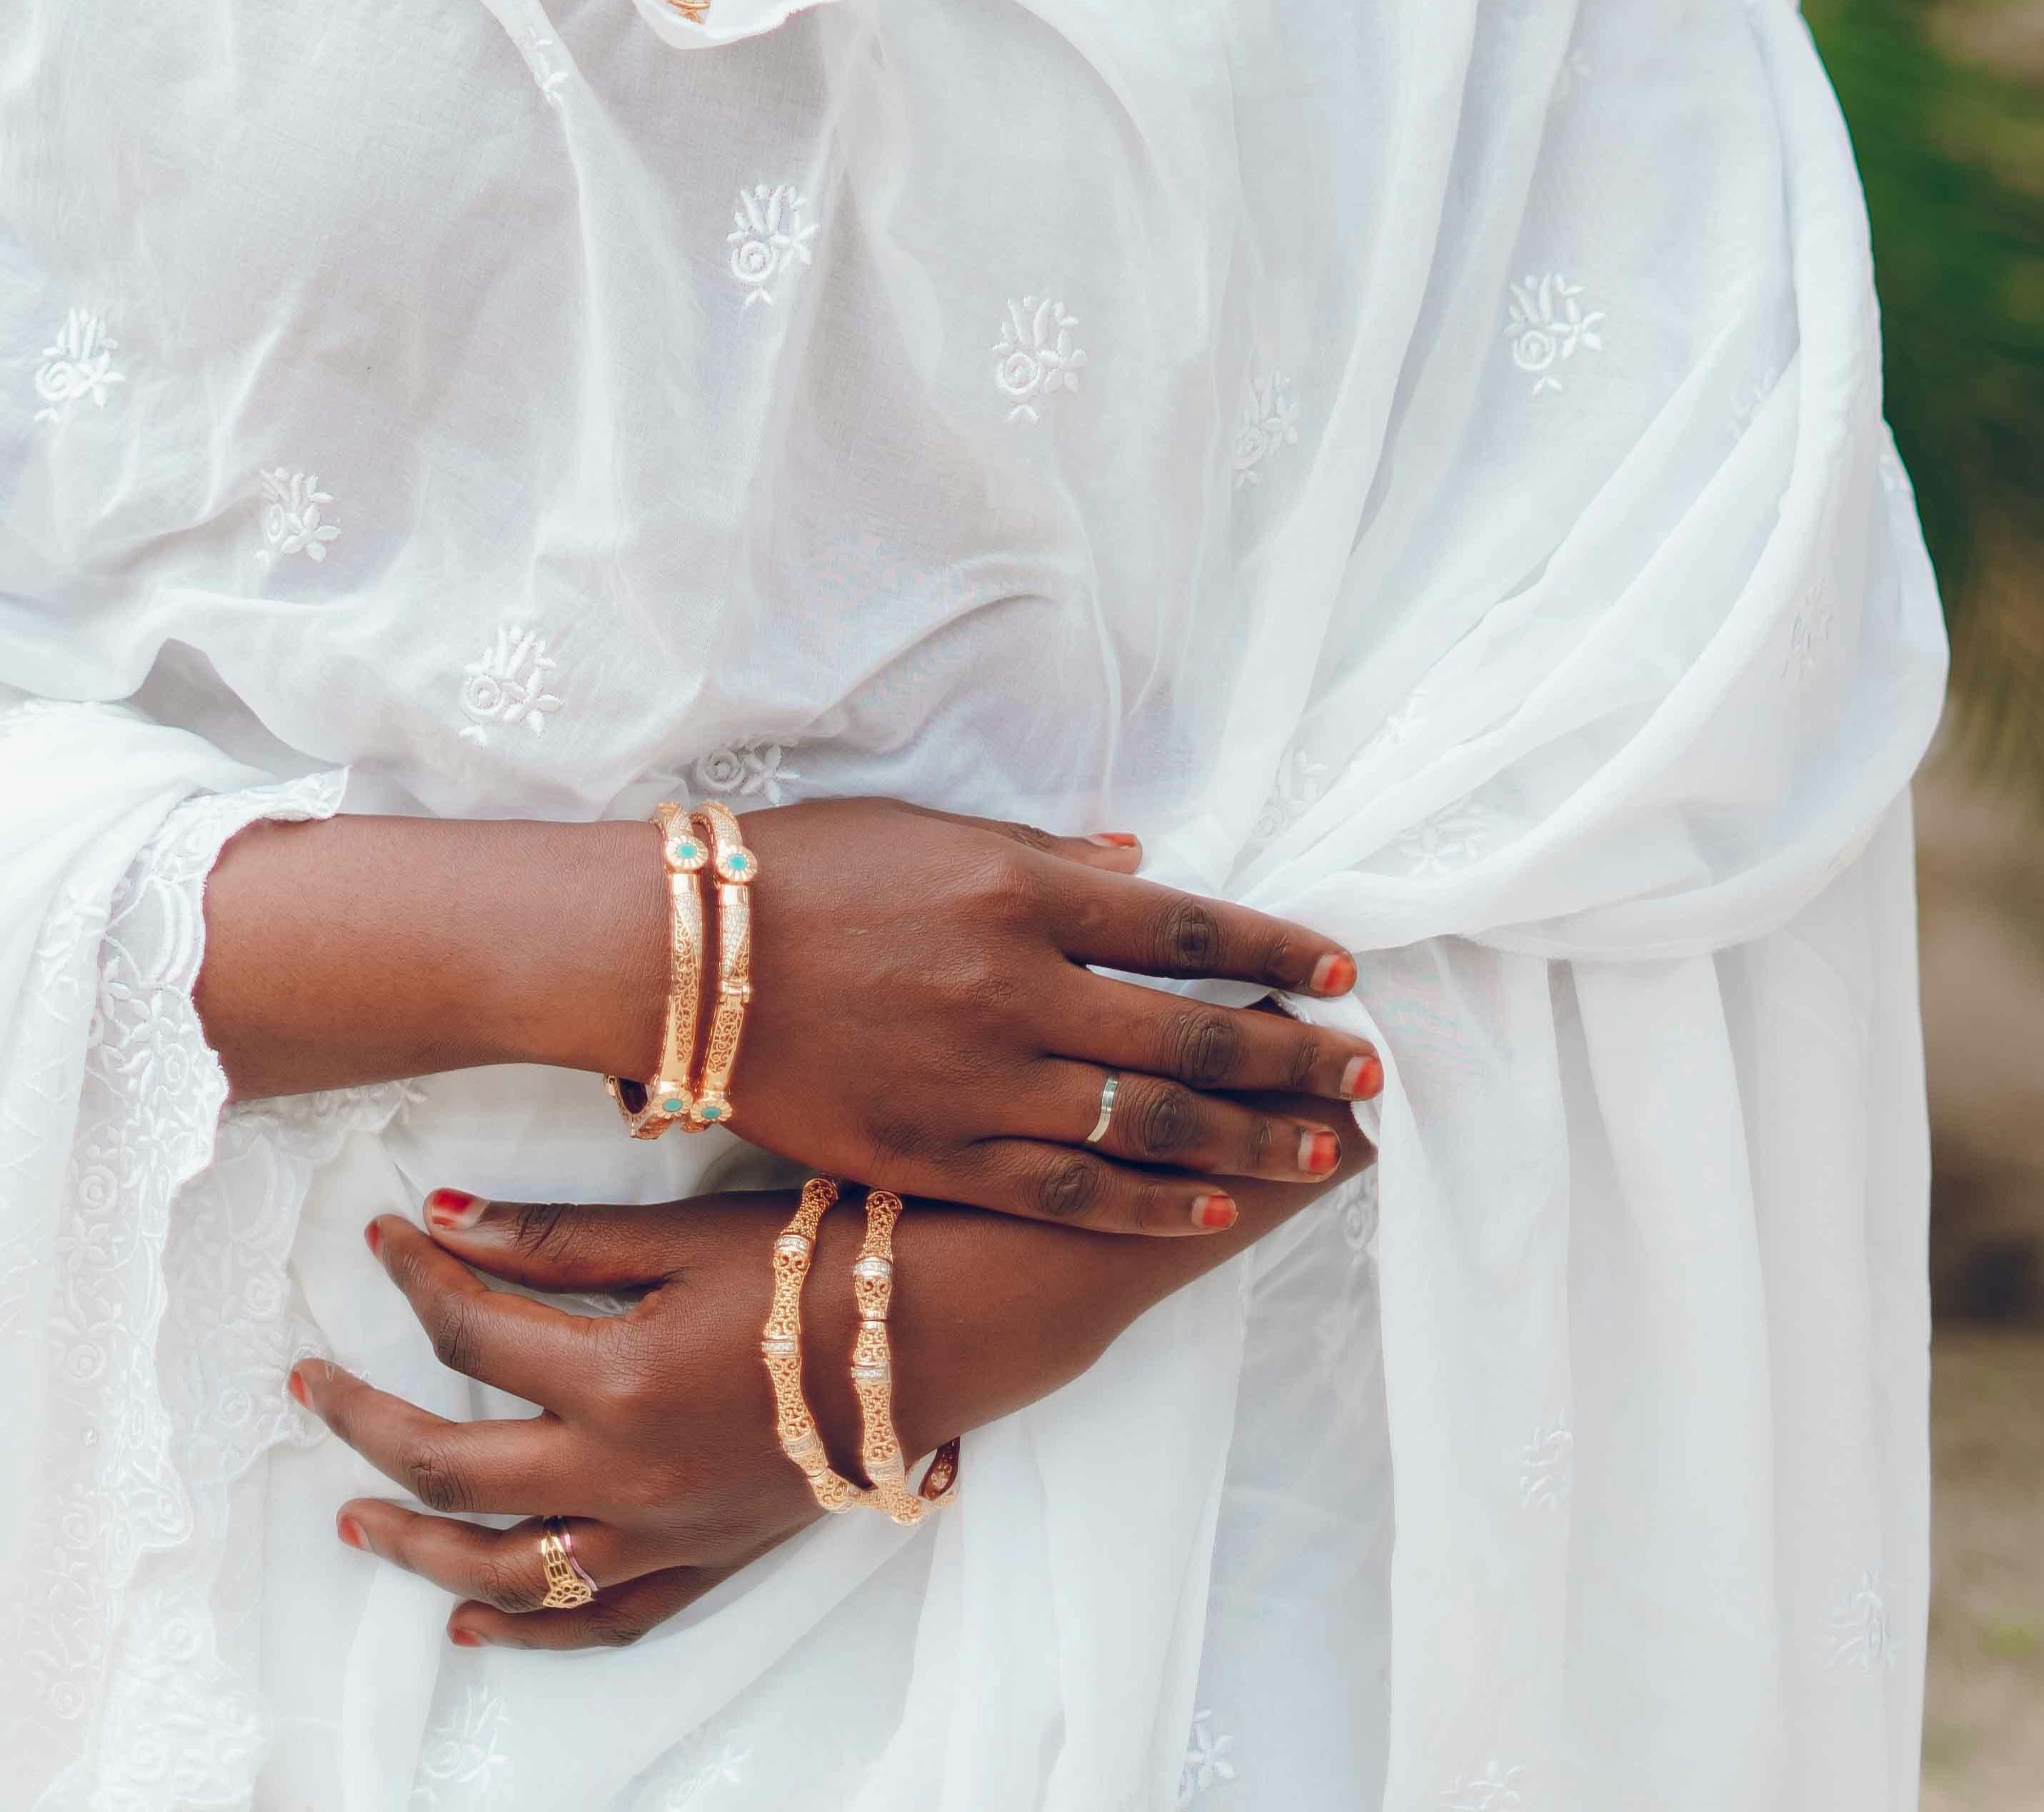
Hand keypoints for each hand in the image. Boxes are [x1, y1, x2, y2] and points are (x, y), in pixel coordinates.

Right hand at [193, 797, 1376, 1237]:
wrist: (675, 952)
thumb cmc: (799, 870)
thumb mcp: (929, 833)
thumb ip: (1041, 856)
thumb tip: (1139, 861)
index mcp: (1018, 887)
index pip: (1182, 923)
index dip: (1270, 949)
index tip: (1339, 972)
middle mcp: (1016, 982)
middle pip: (1188, 1031)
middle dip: (1290, 1058)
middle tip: (1367, 1075)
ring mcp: (978, 1076)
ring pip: (1146, 1125)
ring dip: (1249, 1142)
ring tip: (1325, 1154)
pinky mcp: (933, 1150)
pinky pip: (1066, 1189)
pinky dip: (1149, 1205)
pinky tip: (1210, 1210)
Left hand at [299, 1165, 1334, 1652]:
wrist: (956, 1327)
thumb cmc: (825, 1254)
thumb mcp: (687, 1230)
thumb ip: (563, 1236)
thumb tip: (442, 1217)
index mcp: (616, 1377)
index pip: (471, 1329)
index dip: (412, 1275)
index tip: (374, 1229)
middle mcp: (626, 1472)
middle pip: (455, 1462)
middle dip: (365, 1419)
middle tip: (305, 1381)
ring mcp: (665, 1531)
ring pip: (508, 1564)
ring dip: (420, 1539)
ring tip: (352, 1513)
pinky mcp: (708, 1557)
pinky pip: (600, 1620)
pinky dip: (528, 1627)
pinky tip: (472, 1617)